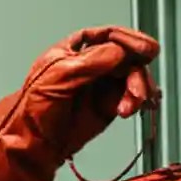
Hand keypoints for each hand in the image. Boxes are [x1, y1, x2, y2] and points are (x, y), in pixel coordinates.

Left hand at [0, 26, 159, 180]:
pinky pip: (130, 97)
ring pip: (131, 78)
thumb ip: (91, 62)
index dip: (129, 40)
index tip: (146, 49)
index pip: (107, 36)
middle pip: (125, 58)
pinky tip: (136, 109)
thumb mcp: (60, 78)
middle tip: (138, 89)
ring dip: (137, 90)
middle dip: (135, 72)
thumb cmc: (35, 109)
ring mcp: (100, 86)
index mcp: (74, 50)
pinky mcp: (107, 106)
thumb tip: (119, 51)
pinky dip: (138, 102)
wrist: (33, 144)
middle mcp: (90, 65)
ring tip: (128, 108)